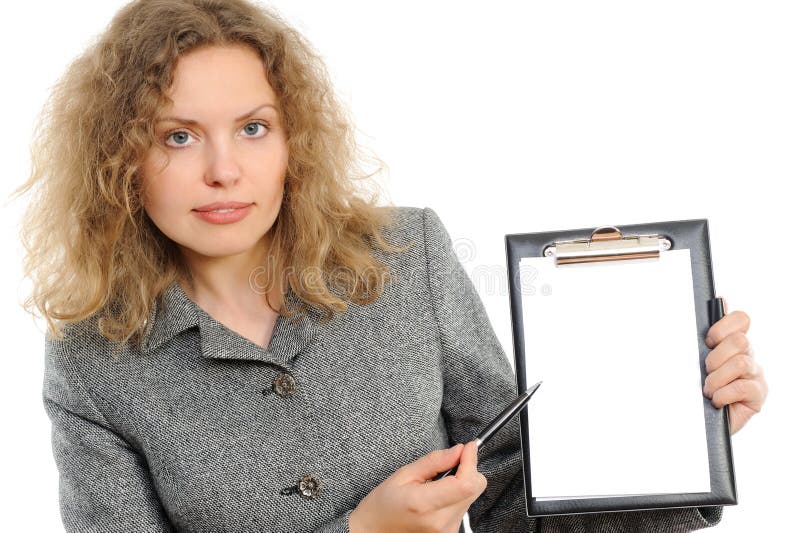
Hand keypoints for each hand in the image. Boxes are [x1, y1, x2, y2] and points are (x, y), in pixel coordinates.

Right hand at [348, 440, 486, 532]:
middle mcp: (440, 522)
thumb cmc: (384, 504)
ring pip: (472, 498)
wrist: (375, 531)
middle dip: (468, 470)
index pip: (465, 483)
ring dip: (462, 484)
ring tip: (439, 483)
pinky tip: (440, 496)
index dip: (471, 461)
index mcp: (424, 504)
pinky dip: (457, 496)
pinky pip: (464, 508)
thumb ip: (434, 462)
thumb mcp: (403, 475)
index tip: (468, 446)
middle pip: (474, 490)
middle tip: (452, 462)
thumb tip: (458, 450)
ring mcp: (446, 531)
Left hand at [703, 297, 767, 434]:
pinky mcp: (758, 396)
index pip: (741, 319)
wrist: (697, 421)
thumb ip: (706, 333)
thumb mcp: (694, 358)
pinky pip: (743, 387)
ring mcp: (755, 376)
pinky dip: (723, 394)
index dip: (723, 326)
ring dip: (717, 378)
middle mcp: (748, 356)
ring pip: (740, 363)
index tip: (708, 341)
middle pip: (740, 340)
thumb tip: (720, 300)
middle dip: (715, 357)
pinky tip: (717, 400)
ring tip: (709, 389)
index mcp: (732, 343)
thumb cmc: (695, 387)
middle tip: (705, 371)